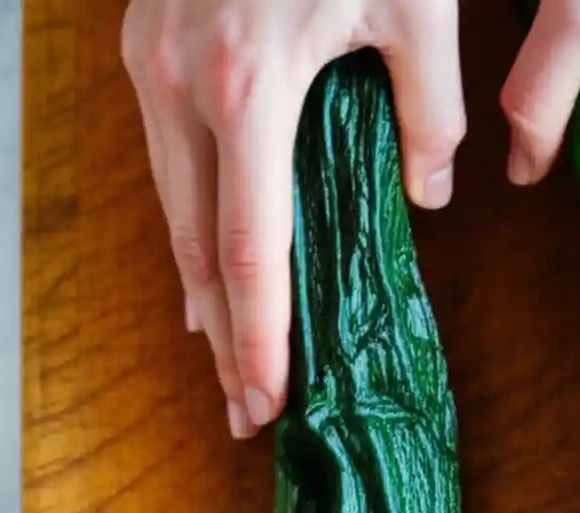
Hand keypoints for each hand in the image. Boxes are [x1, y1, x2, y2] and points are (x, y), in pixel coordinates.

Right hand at [122, 0, 464, 437]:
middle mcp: (180, 85)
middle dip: (223, 334)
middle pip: (192, 243)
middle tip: (246, 406)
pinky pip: (166, 153)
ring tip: (226, 352)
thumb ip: (431, 112)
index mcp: (249, 90)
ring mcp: (151, 60)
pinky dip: (188, 215)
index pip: (249, 248)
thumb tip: (429, 197)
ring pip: (169, 202)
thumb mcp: (417, 9)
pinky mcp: (148, 40)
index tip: (267, 399)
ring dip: (197, 283)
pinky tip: (206, 253)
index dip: (259, 335)